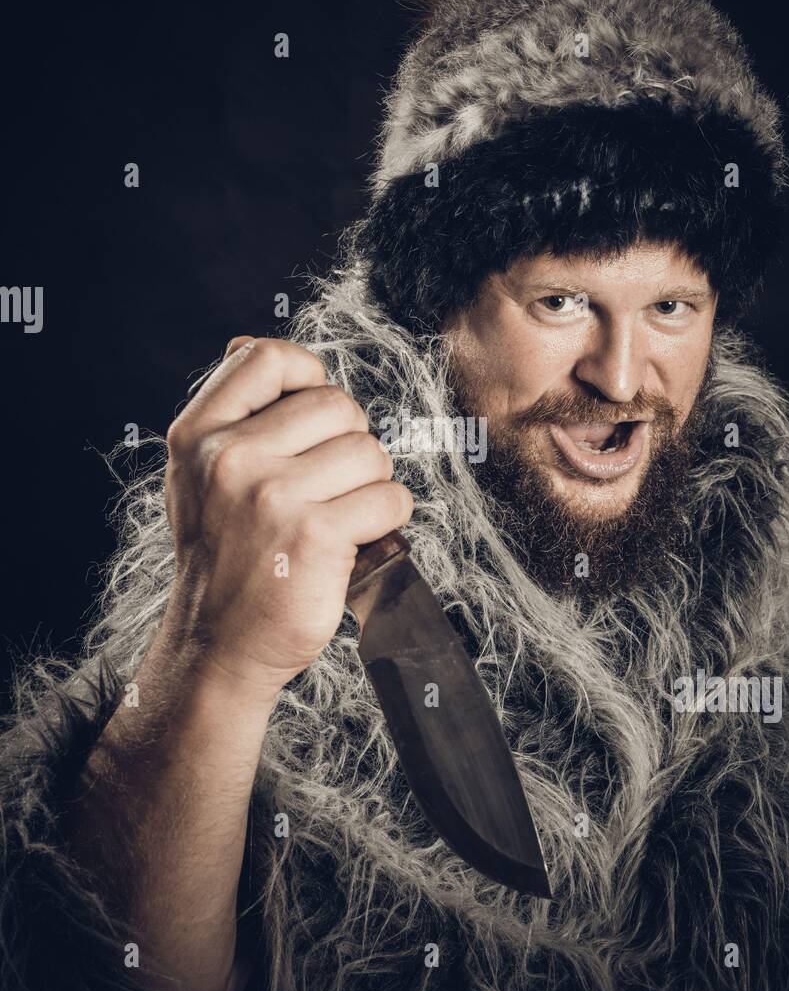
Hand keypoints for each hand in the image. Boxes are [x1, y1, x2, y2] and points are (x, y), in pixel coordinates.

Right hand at [160, 336, 413, 698]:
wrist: (218, 646)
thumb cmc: (221, 559)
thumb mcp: (196, 477)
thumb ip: (227, 415)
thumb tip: (245, 344)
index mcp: (198, 436)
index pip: (265, 359)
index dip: (306, 373)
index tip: (313, 413)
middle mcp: (232, 459)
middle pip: (337, 405)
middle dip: (349, 442)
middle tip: (329, 485)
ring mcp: (274, 497)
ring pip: (371, 452)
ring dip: (370, 485)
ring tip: (338, 516)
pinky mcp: (317, 536)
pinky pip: (390, 498)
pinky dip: (387, 520)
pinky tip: (355, 540)